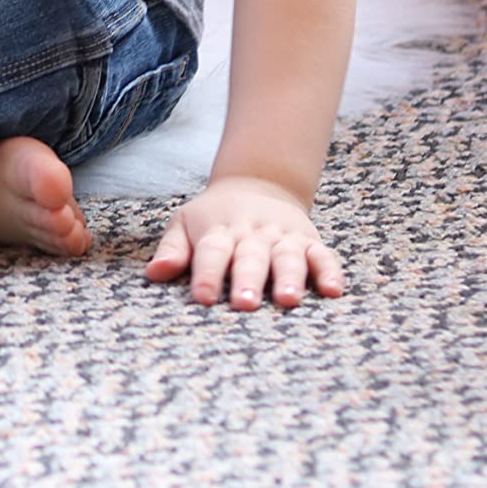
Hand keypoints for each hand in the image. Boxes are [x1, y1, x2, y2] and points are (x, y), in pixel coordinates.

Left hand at [145, 175, 345, 310]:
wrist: (257, 184)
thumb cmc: (213, 217)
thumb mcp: (185, 223)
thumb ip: (172, 250)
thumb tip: (153, 273)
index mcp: (219, 231)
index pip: (210, 252)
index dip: (205, 274)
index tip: (202, 297)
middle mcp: (252, 234)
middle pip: (250, 257)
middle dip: (248, 280)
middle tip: (246, 303)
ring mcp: (283, 237)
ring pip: (287, 257)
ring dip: (289, 277)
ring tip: (288, 299)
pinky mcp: (309, 241)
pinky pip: (323, 255)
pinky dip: (329, 271)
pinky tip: (333, 290)